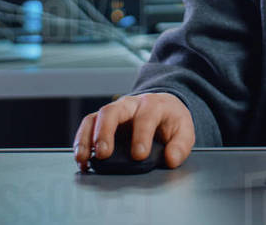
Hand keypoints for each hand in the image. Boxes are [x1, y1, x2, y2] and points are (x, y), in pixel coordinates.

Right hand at [73, 92, 195, 171]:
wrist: (162, 108)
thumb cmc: (171, 121)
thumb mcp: (184, 130)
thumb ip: (181, 145)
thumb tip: (171, 159)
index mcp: (153, 105)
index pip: (145, 117)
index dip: (141, 135)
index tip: (139, 154)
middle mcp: (130, 105)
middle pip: (112, 111)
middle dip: (105, 132)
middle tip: (103, 153)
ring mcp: (114, 112)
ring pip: (95, 118)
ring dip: (86, 138)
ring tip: (83, 158)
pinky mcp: (102, 121)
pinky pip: (88, 127)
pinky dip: (82, 142)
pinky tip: (82, 159)